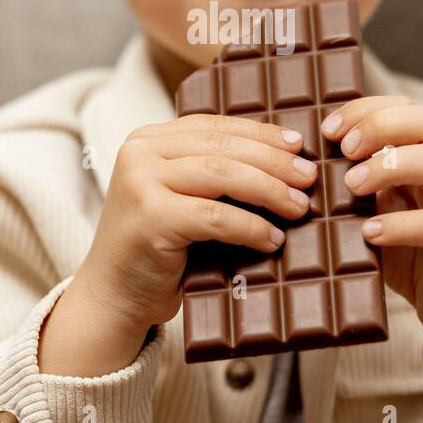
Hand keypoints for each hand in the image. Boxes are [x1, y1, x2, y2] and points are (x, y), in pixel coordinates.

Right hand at [77, 113, 316, 332]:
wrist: (113, 297)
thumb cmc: (157, 250)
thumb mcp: (182, 197)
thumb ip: (213, 173)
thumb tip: (286, 160)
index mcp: (148, 139)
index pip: (215, 125)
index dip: (261, 133)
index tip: (298, 146)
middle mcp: (140, 152)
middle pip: (223, 146)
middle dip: (274, 161)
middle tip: (309, 178)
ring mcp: (141, 182)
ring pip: (223, 174)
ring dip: (270, 191)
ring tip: (299, 207)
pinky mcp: (151, 216)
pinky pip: (216, 216)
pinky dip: (251, 227)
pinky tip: (272, 239)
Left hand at [322, 96, 422, 356]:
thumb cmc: (414, 258)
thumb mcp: (381, 213)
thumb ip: (358, 188)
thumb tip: (304, 167)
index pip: (409, 111)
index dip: (369, 110)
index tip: (329, 128)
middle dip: (383, 124)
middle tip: (344, 148)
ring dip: (391, 165)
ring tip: (351, 185)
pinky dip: (402, 225)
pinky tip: (370, 233)